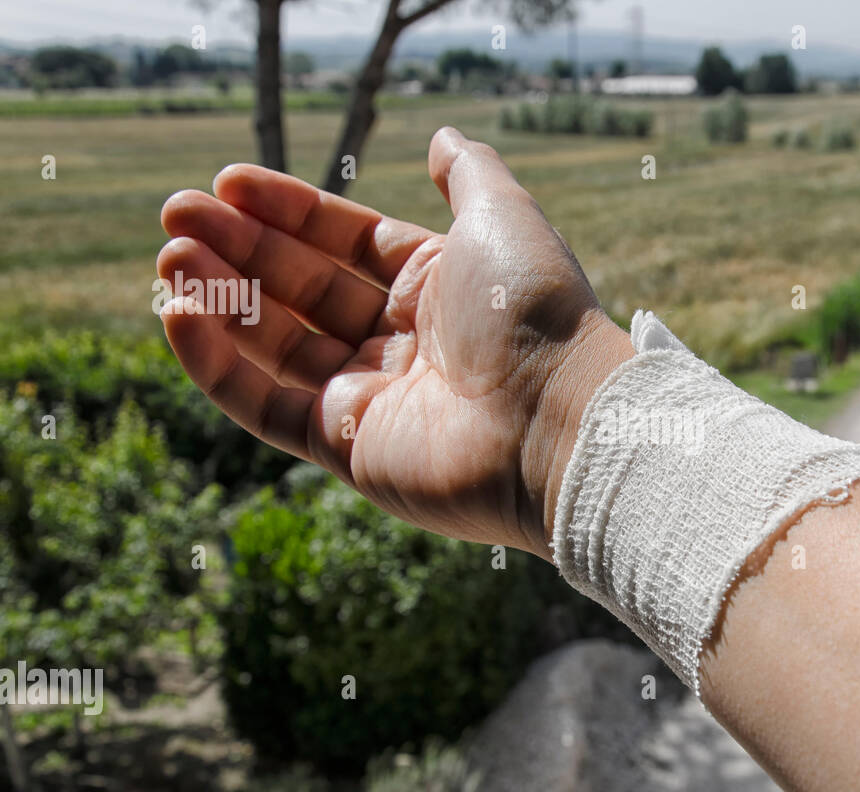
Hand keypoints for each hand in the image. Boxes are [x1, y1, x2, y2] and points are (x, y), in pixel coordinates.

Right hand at [157, 127, 633, 558]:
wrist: (553, 420)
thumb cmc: (533, 313)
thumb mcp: (501, 216)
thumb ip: (467, 173)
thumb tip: (442, 138)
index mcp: (435, 287)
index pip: (344, 242)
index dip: (287, 212)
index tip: (229, 182)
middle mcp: (401, 341)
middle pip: (303, 288)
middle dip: (240, 250)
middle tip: (178, 214)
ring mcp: (372, 397)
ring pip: (276, 343)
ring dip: (220, 300)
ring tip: (170, 258)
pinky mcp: (346, 449)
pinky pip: (265, 405)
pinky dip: (218, 366)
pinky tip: (178, 318)